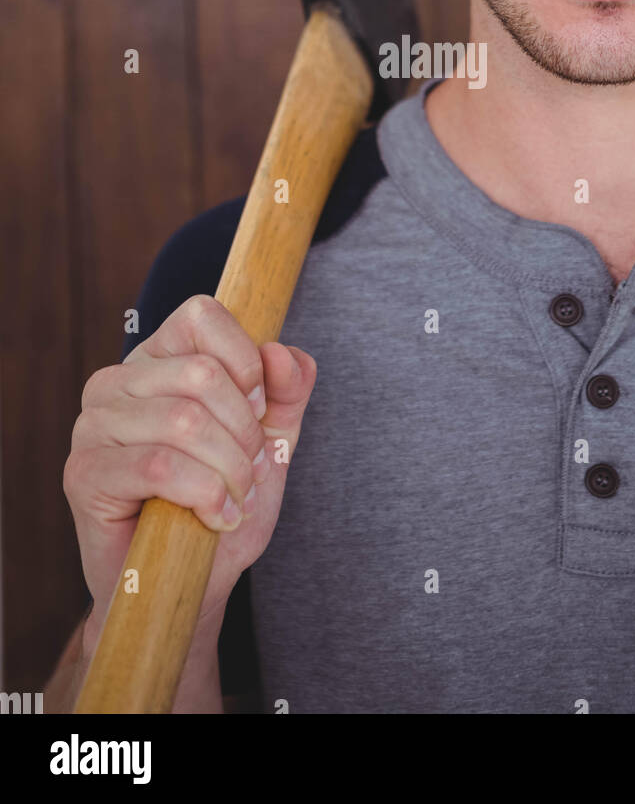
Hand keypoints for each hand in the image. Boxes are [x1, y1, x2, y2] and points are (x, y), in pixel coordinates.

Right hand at [64, 294, 315, 629]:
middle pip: (203, 373)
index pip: (202, 315)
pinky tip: (215, 516)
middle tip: (248, 470)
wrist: (186, 583)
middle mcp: (116, 381)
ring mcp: (93, 425)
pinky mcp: (83, 473)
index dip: (245, 362)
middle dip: (245, 431)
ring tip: (234, 498)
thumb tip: (283, 353)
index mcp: (158, 359)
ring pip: (184, 420)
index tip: (257, 410)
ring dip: (229, 469)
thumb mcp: (270, 443)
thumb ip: (287, 392)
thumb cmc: (222, 505)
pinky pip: (159, 466)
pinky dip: (204, 495)